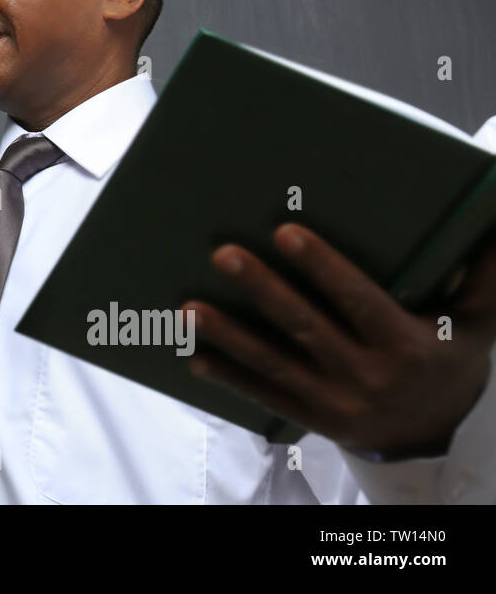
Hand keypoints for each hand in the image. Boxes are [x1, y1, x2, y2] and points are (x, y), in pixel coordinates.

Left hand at [181, 221, 495, 457]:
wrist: (436, 434)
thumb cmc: (450, 357)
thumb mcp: (478, 321)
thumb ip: (482, 273)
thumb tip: (492, 218)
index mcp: (406, 346)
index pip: (358, 300)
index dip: (323, 266)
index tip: (286, 232)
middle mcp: (369, 377)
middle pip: (306, 328)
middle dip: (263, 289)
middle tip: (223, 253)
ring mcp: (336, 403)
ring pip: (275, 365)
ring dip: (229, 336)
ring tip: (188, 307)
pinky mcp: (313, 421)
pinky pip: (265, 397)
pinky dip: (229, 376)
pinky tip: (194, 356)